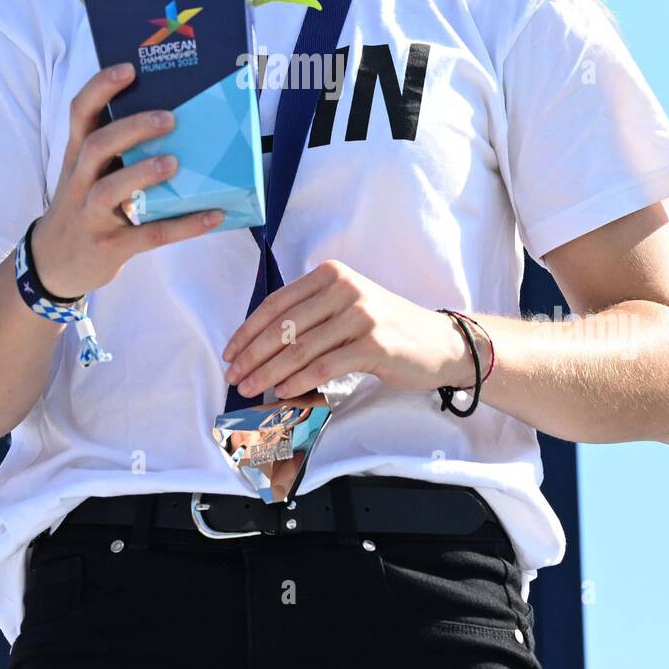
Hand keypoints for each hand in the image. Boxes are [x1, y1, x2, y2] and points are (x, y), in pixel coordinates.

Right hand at [31, 62, 224, 296]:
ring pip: (111, 189)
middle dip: (132, 129)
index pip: (80, 113)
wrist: (52, 262)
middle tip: (169, 118)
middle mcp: (80, 181)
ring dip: (143, 173)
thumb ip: (113, 149)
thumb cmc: (81, 206)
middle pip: (98, 146)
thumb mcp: (84, 174)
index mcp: (77, 156)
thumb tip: (173, 115)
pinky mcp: (111, 246)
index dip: (101, 88)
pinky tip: (213, 215)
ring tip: (173, 163)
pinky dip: (184, 225)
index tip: (128, 69)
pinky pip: (150, 234)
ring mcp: (93, 215)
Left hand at [221, 259, 473, 399]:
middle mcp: (345, 288)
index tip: (230, 353)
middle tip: (234, 378)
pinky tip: (283, 392)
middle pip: (285, 326)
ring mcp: (361, 314)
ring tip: (251, 389)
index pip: (277, 303)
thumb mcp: (345, 308)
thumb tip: (259, 343)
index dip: (248, 330)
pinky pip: (326, 365)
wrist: (439, 343)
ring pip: (301, 348)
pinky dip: (300, 381)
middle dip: (253, 355)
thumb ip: (309, 315)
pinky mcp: (374, 344)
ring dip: (270, 372)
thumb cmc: (386, 329)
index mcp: (331, 275)